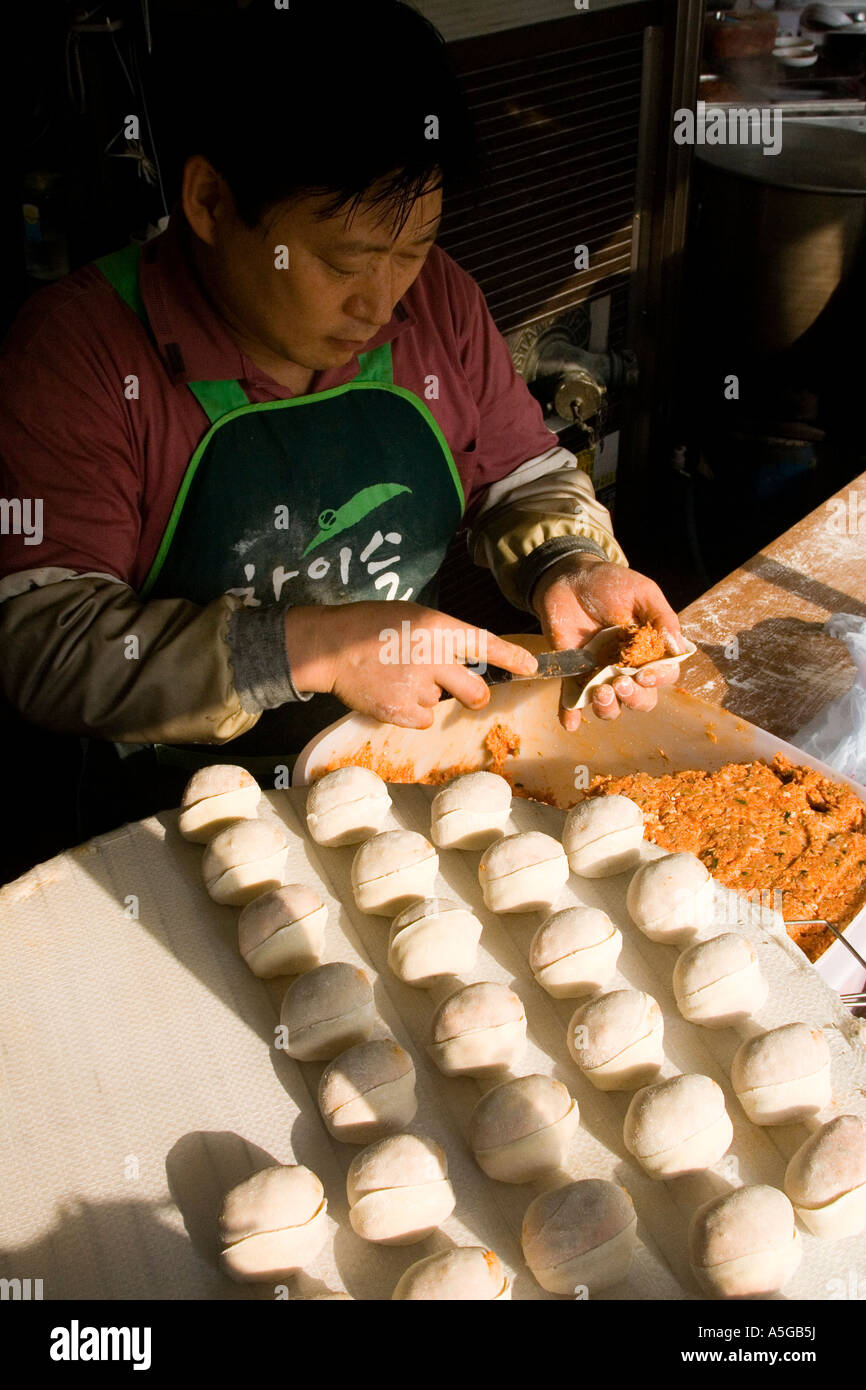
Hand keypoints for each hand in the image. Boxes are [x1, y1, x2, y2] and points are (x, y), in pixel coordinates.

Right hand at [285, 601, 536, 728]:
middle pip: (475, 691)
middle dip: (474, 695)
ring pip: (441, 703)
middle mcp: (433, 657)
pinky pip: (422, 719)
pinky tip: (391, 693)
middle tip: (465, 692)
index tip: (532, 668)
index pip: (486, 644)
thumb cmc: (370, 626)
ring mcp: (417, 686)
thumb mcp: (413, 616)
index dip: (512, 658)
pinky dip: (411, 712)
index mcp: (438, 628)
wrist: (329, 647)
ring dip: (428, 696)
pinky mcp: (400, 710)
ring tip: (399, 678)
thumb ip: (442, 636)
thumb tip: (465, 659)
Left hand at [531, 554, 687, 732]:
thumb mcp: (642, 593)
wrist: (568, 577)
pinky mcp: (574, 674)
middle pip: (641, 699)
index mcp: (650, 651)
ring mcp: (600, 674)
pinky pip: (574, 700)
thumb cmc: (610, 583)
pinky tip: (571, 722)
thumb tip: (678, 646)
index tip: (646, 673)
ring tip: (600, 692)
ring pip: (611, 706)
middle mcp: (628, 668)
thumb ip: (662, 618)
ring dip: (608, 707)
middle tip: (620, 684)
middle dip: (634, 698)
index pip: (664, 675)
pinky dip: (572, 713)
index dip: (659, 679)